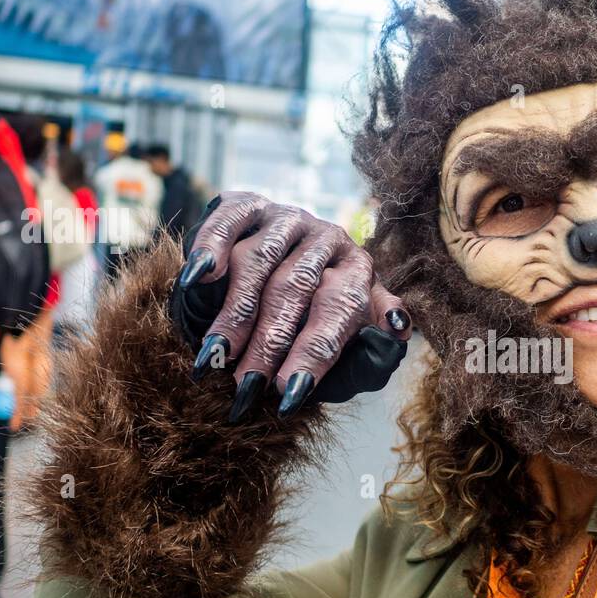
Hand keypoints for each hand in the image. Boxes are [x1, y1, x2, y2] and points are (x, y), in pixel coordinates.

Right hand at [172, 192, 410, 421]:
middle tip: (246, 386)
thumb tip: (399, 331)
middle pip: (295, 288)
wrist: (276, 279)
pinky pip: (228, 221)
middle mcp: (327, 238)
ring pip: (258, 261)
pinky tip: (197, 278)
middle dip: (268, 343)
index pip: (339, 308)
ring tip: (214, 357)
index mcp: (357, 269)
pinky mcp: (248, 204)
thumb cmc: (313, 323)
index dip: (313, 354)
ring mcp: (286, 218)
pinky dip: (210, 246)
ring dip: (234, 313)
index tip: (289, 393)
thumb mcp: (347, 341)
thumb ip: (373, 347)